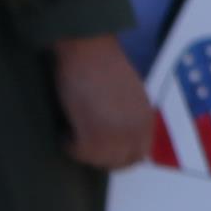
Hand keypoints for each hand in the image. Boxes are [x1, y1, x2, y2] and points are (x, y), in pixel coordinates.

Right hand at [55, 36, 158, 173]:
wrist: (88, 46)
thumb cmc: (102, 63)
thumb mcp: (128, 94)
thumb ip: (129, 117)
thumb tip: (116, 134)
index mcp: (146, 119)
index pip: (138, 155)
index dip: (118, 156)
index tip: (100, 149)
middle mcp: (136, 131)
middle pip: (120, 163)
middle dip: (100, 157)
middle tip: (80, 143)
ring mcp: (117, 135)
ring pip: (98, 161)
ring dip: (82, 151)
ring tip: (70, 130)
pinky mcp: (94, 134)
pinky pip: (79, 153)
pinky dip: (67, 144)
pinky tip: (63, 128)